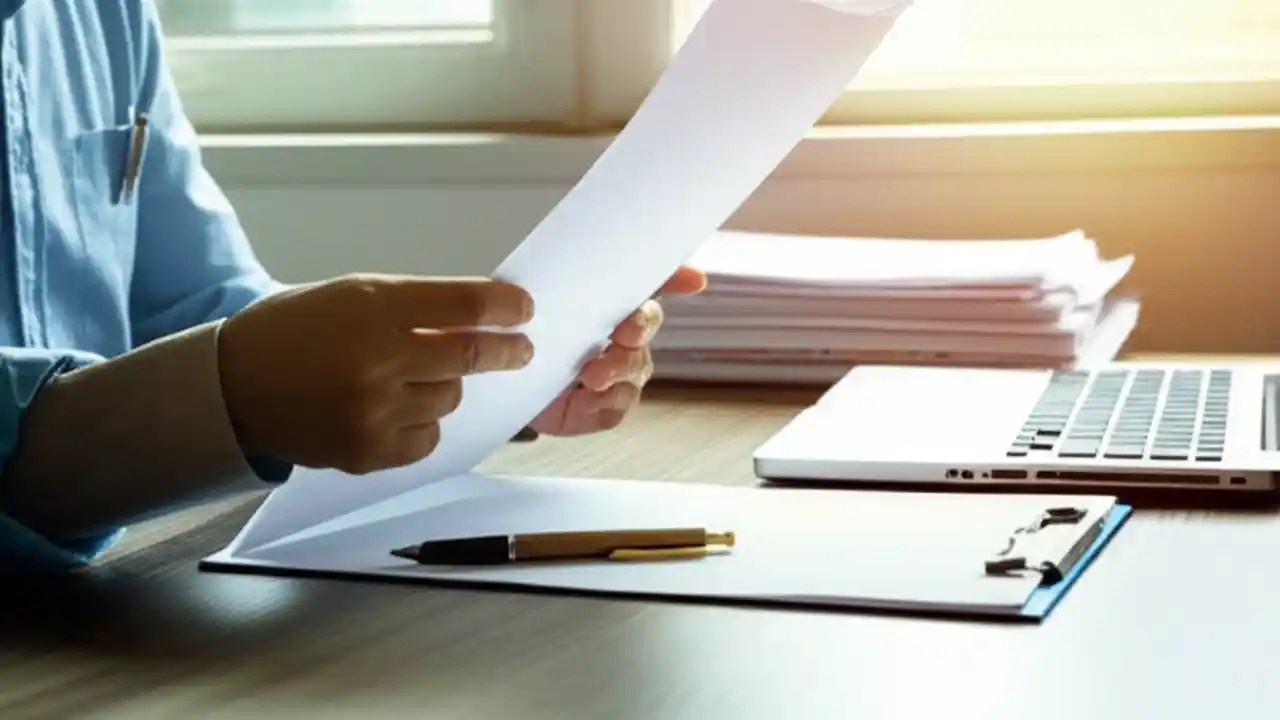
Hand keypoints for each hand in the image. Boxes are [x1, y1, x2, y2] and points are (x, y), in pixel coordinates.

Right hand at [217, 273, 533, 474]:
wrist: (232, 387)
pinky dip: (422, 423)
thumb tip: (480, 316)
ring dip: (443, 386)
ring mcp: (373, 410)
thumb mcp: (351, 295)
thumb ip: (414, 305)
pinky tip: (392, 409)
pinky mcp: (368, 451)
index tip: (524, 310)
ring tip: (406, 377)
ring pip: (449, 399)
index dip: (504, 308)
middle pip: (470, 356)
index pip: (464, 306)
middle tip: (520, 349)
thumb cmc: (294, 332)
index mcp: (373, 308)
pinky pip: (428, 438)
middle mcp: (377, 359)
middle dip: (505, 351)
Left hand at [528, 266, 706, 435]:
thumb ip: (536, 280)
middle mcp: (623, 338)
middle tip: (625, 331)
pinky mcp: (606, 409)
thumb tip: (547, 272)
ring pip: (635, 369)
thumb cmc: (526, 340)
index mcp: (609, 305)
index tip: (694, 280)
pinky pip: (617, 406)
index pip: (650, 284)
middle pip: (645, 326)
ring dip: (617, 370)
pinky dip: (604, 402)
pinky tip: (586, 399)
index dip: (676, 280)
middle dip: (639, 327)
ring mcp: (619, 374)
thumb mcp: (525, 302)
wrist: (503, 388)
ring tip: (591, 376)